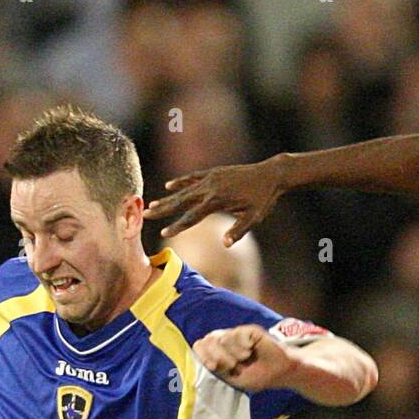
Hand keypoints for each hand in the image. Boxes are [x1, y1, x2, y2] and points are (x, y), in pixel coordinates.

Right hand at [145, 157, 286, 242]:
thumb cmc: (264, 199)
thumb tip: (225, 245)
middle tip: (146, 214)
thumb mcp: (254, 217)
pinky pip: (193, 177)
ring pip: (184, 189)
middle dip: (164, 208)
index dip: (178, 225)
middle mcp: (211, 188)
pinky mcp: (215, 173)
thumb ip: (239, 230)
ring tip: (152, 203)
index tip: (164, 232)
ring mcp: (211, 178)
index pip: (193, 216)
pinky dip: (181, 182)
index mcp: (218, 201)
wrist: (271, 174)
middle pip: (182, 200)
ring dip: (168, 197)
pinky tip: (169, 186)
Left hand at [192, 326, 293, 392]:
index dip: (203, 355)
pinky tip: (251, 350)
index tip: (213, 366)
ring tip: (245, 359)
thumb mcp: (234, 378)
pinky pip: (237, 334)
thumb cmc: (258, 376)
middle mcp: (227, 341)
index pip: (200, 346)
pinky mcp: (249, 330)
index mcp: (219, 353)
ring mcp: (238, 334)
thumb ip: (219, 369)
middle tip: (233, 366)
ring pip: (222, 339)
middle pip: (209, 340)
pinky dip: (242, 345)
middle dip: (218, 356)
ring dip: (233, 353)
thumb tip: (206, 360)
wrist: (281, 372)